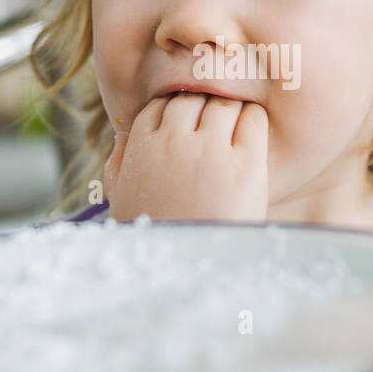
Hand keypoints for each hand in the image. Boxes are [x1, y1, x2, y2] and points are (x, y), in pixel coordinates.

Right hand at [103, 93, 268, 221]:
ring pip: (224, 104)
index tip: (189, 126)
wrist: (190, 273)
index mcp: (141, 147)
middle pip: (193, 98)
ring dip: (230, 112)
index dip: (177, 112)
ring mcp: (211, 151)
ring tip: (235, 131)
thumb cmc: (157, 237)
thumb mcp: (122, 201)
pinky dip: (254, 120)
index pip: (161, 104)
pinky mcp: (246, 164)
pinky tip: (252, 137)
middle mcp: (174, 142)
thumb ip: (119, 162)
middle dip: (203, 108)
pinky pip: (253, 120)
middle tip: (216, 125)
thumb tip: (125, 132)